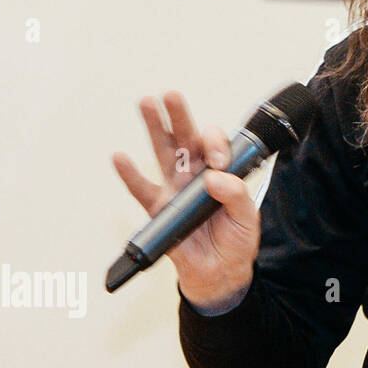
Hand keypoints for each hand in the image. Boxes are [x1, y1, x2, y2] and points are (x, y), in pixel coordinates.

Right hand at [111, 91, 258, 310]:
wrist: (220, 273)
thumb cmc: (236, 241)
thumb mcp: (247, 217)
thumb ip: (236, 195)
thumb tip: (215, 178)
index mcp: (219, 172)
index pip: (214, 145)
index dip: (215, 144)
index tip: (218, 160)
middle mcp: (196, 175)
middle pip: (185, 139)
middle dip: (179, 115)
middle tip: (170, 94)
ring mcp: (175, 190)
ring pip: (162, 154)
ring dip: (154, 130)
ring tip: (146, 104)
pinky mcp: (159, 210)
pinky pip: (141, 190)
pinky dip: (130, 174)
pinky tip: (120, 157)